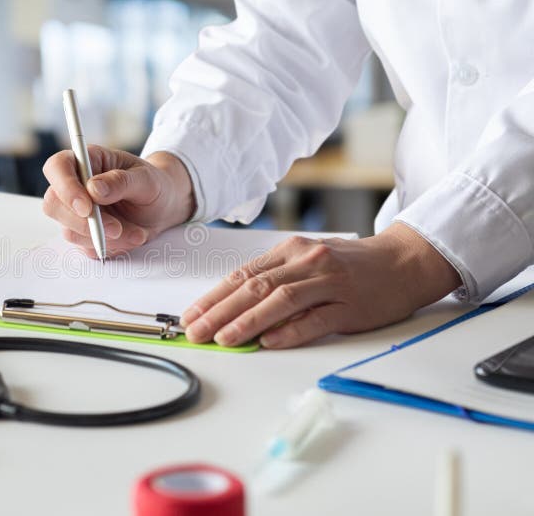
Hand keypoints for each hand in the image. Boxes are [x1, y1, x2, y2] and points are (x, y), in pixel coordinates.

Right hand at [42, 146, 193, 256]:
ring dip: (104, 238)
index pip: (58, 167)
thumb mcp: (146, 179)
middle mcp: (75, 186)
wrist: (164, 208)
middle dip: (84, 223)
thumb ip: (120, 181)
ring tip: (137, 233)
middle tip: (117, 229)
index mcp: (87, 162)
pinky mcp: (84, 235)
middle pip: (54, 205)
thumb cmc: (154, 185)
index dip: (65, 187)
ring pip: (70, 231)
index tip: (86, 207)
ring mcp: (76, 213)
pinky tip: (132, 237)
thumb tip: (93, 188)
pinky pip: (86, 248)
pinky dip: (111, 248)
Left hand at [180, 223, 461, 347]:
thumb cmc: (350, 265)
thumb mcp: (307, 262)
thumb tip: (234, 311)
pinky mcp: (351, 305)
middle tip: (195, 331)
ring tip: (223, 338)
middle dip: (219, 311)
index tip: (190, 315)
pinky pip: (316, 319)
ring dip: (248, 321)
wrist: (404, 260)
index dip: (213, 296)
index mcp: (291, 251)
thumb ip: (275, 281)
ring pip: (281, 300)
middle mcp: (307, 262)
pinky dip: (291, 331)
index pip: (242, 275)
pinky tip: (269, 342)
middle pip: (255, 287)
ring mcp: (330, 283)